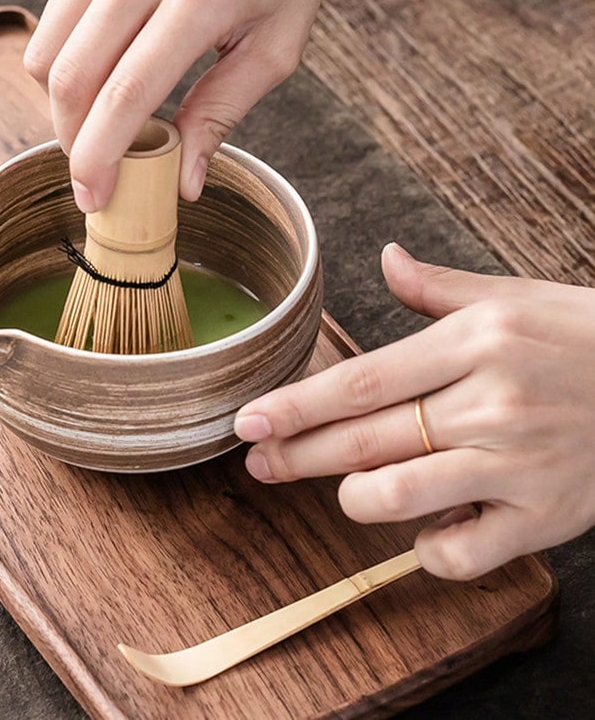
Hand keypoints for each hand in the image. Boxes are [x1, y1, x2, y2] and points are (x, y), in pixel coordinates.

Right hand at [24, 0, 380, 211]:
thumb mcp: (276, 49)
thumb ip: (221, 115)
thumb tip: (183, 182)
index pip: (126, 93)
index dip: (100, 158)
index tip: (95, 199)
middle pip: (72, 78)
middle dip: (73, 142)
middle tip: (95, 175)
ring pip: (47, 53)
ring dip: (62, 106)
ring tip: (101, 126)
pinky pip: (52, 22)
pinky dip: (64, 65)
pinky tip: (100, 78)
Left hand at [235, 243, 594, 579]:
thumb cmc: (583, 337)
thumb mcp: (513, 298)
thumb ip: (439, 288)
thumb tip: (386, 258)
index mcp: (473, 344)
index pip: (360, 381)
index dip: (295, 405)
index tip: (248, 420)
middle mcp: (489, 403)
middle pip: (363, 439)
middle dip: (297, 455)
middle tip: (258, 462)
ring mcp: (516, 465)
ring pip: (397, 495)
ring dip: (353, 499)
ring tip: (344, 489)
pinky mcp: (544, 518)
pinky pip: (461, 551)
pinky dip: (429, 547)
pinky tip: (423, 527)